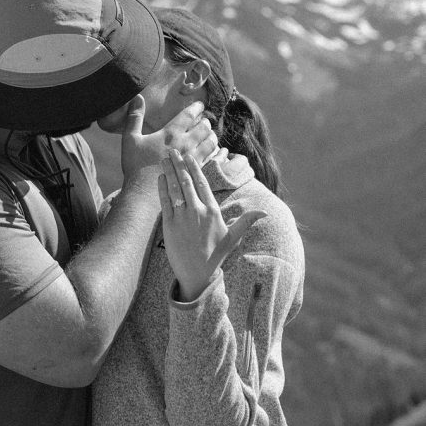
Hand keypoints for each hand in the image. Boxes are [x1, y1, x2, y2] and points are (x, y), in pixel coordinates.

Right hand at [121, 96, 217, 180]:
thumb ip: (134, 117)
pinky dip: (214, 151)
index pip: (189, 115)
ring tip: (209, 134)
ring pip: (211, 142)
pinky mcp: (196, 172)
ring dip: (212, 135)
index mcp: (170, 133)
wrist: (145, 194)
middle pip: (204, 127)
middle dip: (205, 121)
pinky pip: (212, 157)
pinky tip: (212, 151)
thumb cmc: (136, 166)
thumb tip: (137, 97)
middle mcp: (185, 143)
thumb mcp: (130, 139)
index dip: (196, 107)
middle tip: (204, 121)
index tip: (200, 105)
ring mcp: (192, 158)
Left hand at [159, 150, 266, 300]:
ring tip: (164, 158)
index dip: (195, 168)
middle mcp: (197, 212)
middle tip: (173, 150)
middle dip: (179, 164)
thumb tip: (265, 212)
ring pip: (174, 189)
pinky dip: (162, 188)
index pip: (203, 184)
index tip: (189, 156)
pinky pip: (165, 203)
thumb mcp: (233, 237)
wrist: (197, 275)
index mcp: (212, 212)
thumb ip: (246, 221)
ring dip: (169, 171)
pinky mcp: (169, 226)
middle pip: (187, 182)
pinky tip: (160, 177)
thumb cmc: (215, 255)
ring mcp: (182, 218)